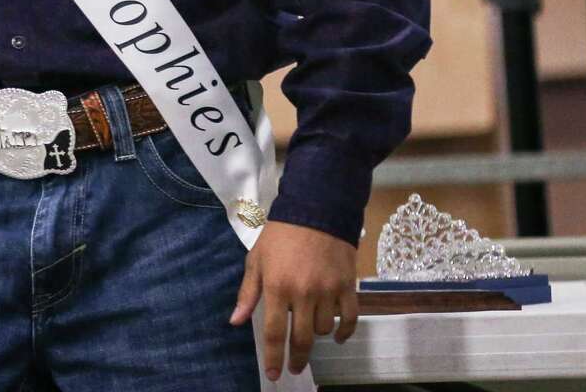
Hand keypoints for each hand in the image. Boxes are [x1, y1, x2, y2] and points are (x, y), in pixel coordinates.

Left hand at [230, 219, 358, 381]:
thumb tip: (235, 321)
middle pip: (301, 339)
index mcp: (277, 286)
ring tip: (309, 323)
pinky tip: (337, 335)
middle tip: (294, 367)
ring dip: (316, 332)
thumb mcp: (257, 258)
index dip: (273, 358)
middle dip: (297, 358)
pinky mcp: (348, 286)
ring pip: (324, 329)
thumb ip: (248, 292)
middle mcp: (303, 293)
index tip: (274, 375)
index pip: (273, 332)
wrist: (316, 209)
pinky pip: (349, 320)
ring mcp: (328, 291)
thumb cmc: (281, 234)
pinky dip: (344, 331)